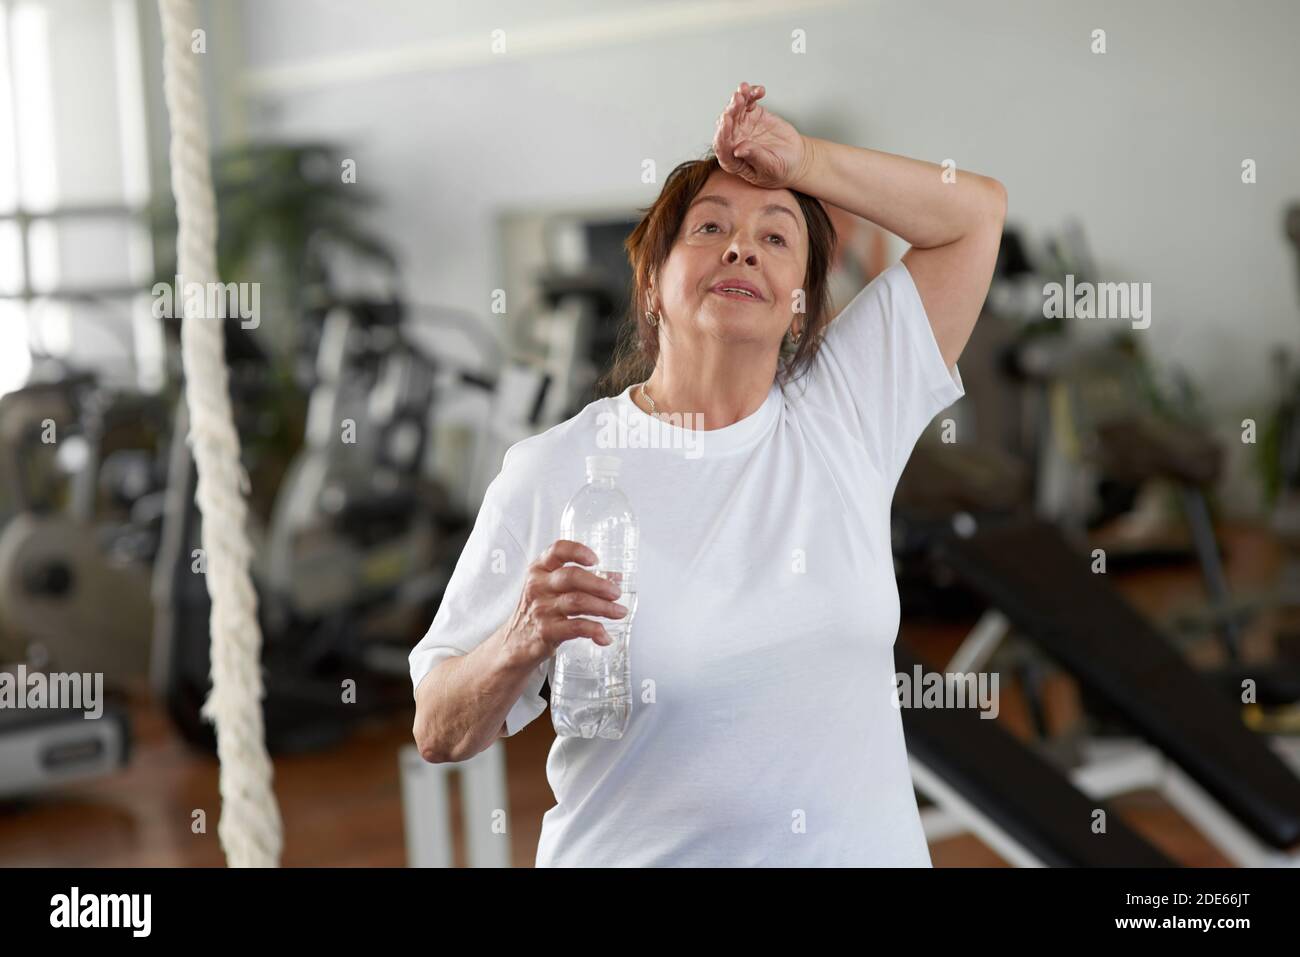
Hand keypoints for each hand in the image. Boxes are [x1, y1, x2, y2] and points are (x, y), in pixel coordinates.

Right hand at [500, 540, 627, 667]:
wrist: (515, 642)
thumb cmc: (538, 610)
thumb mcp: (552, 589)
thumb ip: (581, 581)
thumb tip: (616, 578)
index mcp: (540, 569)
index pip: (558, 550)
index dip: (578, 551)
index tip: (596, 559)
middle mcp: (538, 585)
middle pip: (572, 576)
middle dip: (600, 584)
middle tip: (617, 593)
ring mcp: (541, 608)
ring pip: (577, 602)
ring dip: (604, 607)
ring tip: (619, 611)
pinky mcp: (546, 631)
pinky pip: (576, 628)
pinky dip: (595, 631)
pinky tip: (605, 636)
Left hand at [713, 81, 808, 189]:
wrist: (794, 158)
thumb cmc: (780, 170)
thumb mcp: (770, 168)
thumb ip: (755, 158)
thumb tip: (738, 150)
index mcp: (732, 160)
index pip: (721, 146)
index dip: (722, 133)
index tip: (726, 121)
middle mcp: (732, 141)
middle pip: (726, 124)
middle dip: (730, 111)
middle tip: (737, 100)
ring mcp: (741, 126)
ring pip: (735, 109)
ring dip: (739, 98)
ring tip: (745, 90)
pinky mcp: (752, 114)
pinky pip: (748, 101)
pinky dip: (752, 94)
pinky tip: (760, 91)